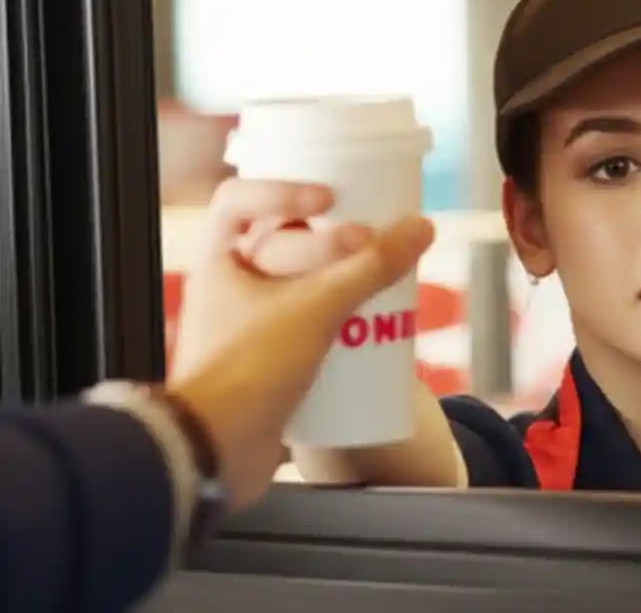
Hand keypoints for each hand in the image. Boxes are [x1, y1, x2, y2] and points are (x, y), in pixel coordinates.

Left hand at [167, 179, 433, 509]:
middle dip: (330, 241)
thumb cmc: (247, 372)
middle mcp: (227, 291)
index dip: (286, 189)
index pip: (240, 198)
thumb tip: (421, 227)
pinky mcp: (270, 368)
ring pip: (301, 289)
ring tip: (382, 285)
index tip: (332, 200)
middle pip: (282, 241)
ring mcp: (248, 331)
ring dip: (342, 285)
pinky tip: (374, 332)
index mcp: (219, 263)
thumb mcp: (318, 308)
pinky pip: (311, 332)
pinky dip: (342, 328)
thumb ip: (372, 267)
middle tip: (372, 242)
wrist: (216, 455)